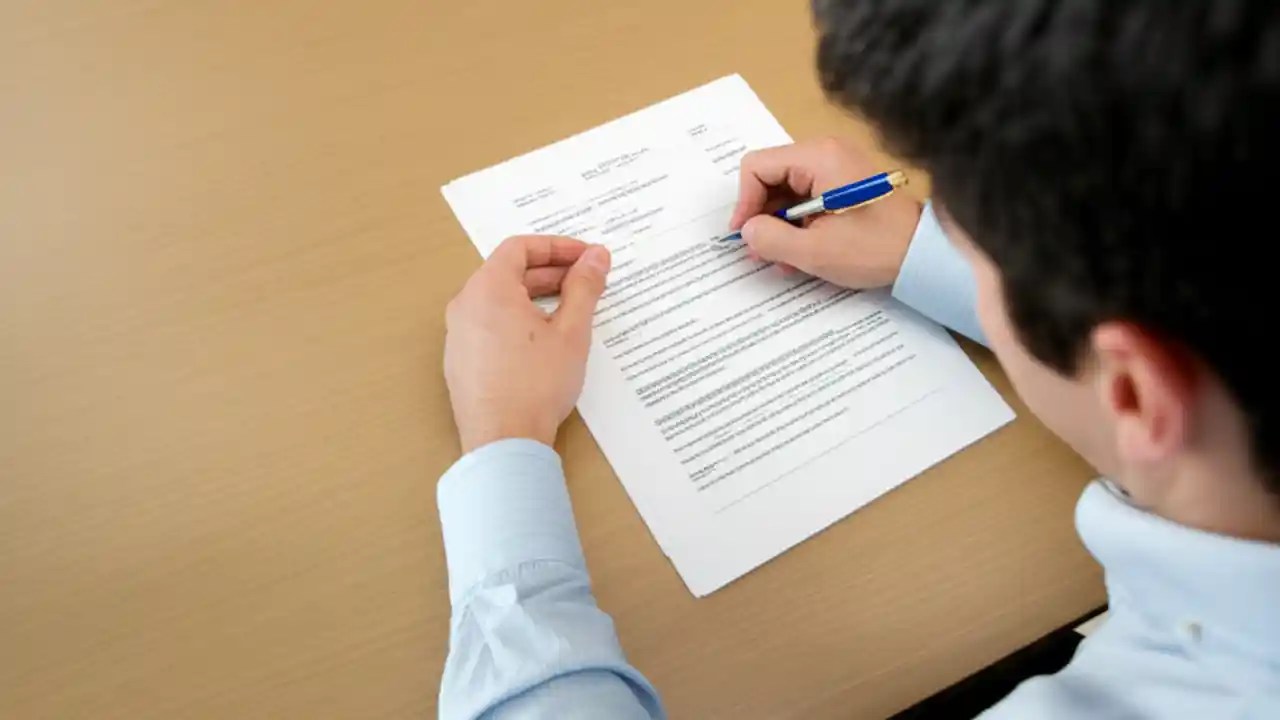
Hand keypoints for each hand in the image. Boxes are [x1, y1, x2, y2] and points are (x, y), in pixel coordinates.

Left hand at [444, 235, 610, 453]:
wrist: (503, 442)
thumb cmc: (536, 385)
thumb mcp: (570, 331)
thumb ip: (584, 287)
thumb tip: (596, 256)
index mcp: (487, 290)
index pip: (519, 248)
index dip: (557, 247)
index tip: (586, 258)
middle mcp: (465, 306)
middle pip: (508, 273)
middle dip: (551, 273)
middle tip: (586, 283)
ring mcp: (459, 336)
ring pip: (499, 301)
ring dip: (535, 298)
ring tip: (570, 312)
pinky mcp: (461, 362)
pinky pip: (490, 326)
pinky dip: (518, 321)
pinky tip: (544, 342)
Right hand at [730, 137, 923, 288]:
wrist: (923, 252)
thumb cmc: (876, 248)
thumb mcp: (816, 251)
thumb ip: (771, 240)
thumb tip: (747, 231)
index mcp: (818, 158)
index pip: (758, 166)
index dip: (744, 201)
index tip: (744, 234)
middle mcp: (825, 153)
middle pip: (771, 176)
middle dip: (761, 214)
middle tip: (759, 250)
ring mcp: (836, 166)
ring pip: (786, 190)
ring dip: (778, 223)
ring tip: (780, 258)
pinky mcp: (843, 183)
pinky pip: (806, 197)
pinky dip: (797, 223)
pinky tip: (799, 251)